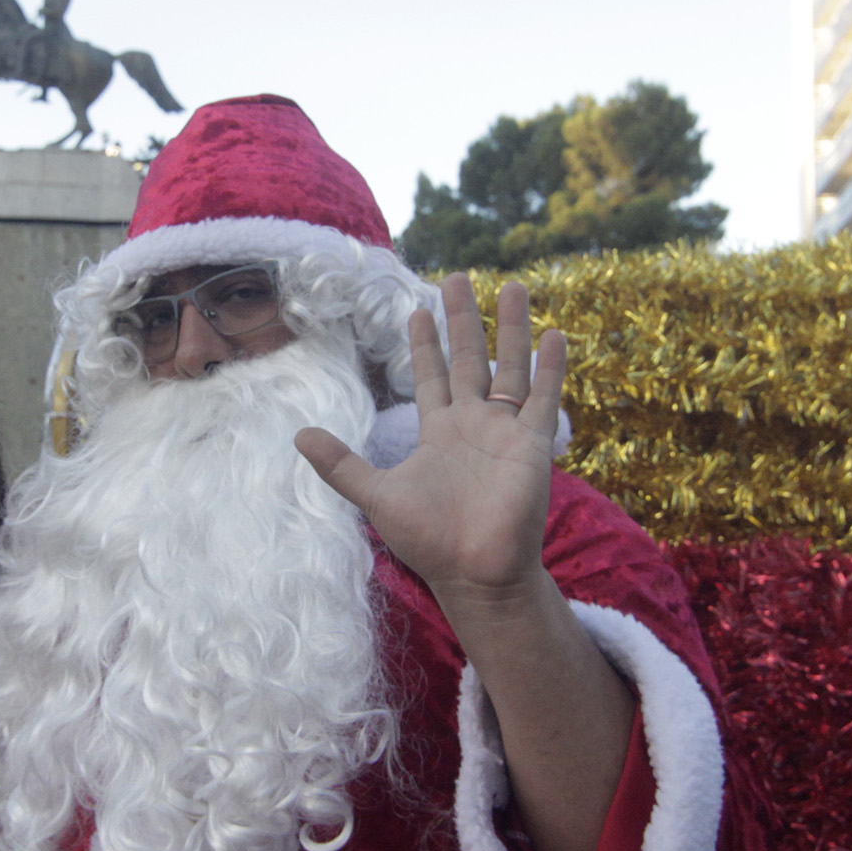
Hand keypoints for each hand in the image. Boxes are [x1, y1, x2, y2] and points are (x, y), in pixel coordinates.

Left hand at [295, 273, 560, 600]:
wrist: (475, 573)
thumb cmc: (429, 540)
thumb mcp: (377, 496)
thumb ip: (341, 465)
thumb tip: (298, 434)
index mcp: (439, 433)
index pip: (433, 377)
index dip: (426, 345)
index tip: (418, 310)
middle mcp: (474, 425)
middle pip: (470, 359)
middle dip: (463, 319)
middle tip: (457, 277)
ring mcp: (505, 432)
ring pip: (511, 367)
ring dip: (513, 328)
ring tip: (514, 286)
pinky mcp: (531, 445)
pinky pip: (542, 398)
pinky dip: (549, 367)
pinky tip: (553, 334)